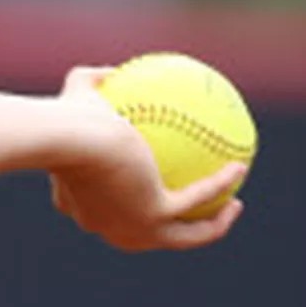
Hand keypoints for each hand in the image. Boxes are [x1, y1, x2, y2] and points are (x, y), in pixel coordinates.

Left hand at [47, 66, 244, 251]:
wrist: (68, 139)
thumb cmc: (65, 119)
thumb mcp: (76, 94)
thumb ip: (89, 81)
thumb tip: (110, 69)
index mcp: (82, 206)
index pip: (107, 215)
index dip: (131, 206)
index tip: (152, 184)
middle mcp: (108, 225)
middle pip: (152, 237)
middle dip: (181, 228)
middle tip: (202, 207)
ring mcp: (133, 228)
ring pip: (184, 237)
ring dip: (213, 225)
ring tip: (234, 204)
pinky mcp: (155, 217)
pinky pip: (200, 199)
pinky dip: (221, 184)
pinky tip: (240, 166)